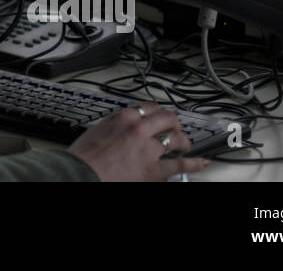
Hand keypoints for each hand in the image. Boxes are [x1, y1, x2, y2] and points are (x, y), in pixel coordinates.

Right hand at [68, 103, 210, 180]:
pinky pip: (180, 164)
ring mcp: (149, 148)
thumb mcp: (96, 131)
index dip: (156, 112)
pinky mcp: (155, 169)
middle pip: (166, 118)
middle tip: (175, 127)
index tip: (158, 116)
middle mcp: (139, 128)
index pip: (147, 108)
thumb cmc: (83, 157)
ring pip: (176, 138)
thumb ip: (113, 126)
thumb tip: (121, 129)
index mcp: (123, 117)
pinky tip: (202, 161)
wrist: (80, 174)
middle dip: (174, 123)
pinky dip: (194, 163)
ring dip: (183, 140)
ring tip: (186, 144)